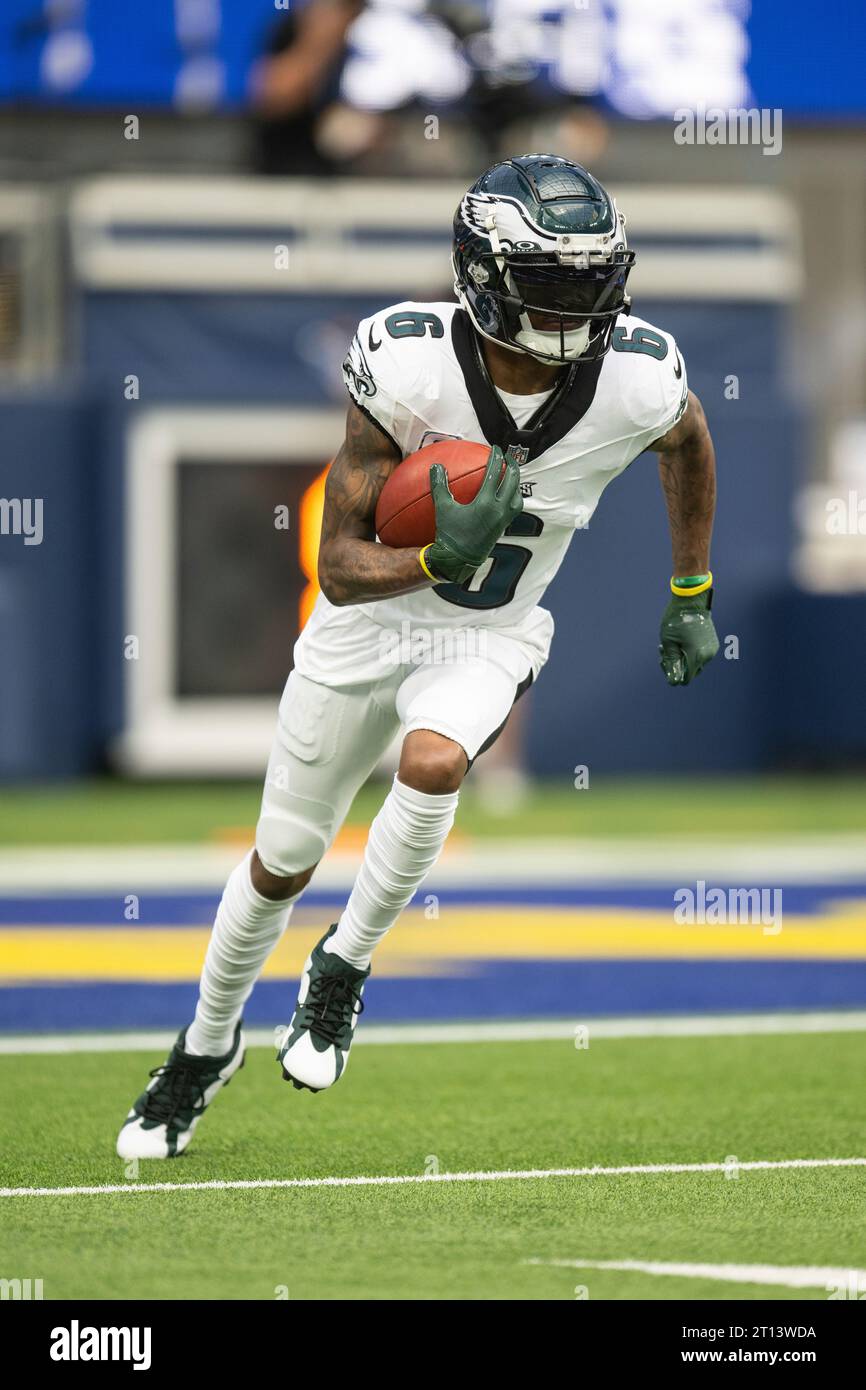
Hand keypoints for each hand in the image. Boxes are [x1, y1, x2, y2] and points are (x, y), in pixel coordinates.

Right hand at [424, 446, 522, 584]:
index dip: (496, 458)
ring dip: (516, 482)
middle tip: (508, 456)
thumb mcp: (442, 508)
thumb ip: (439, 485)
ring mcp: (504, 519)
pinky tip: (507, 494)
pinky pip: (515, 508)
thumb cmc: (449, 535)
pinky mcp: (504, 527)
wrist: (458, 560)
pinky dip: (514, 497)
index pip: (494, 474)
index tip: (495, 448)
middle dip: (512, 466)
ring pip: (517, 495)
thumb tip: (436, 466)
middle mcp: (499, 510)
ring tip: (512, 473)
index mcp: (485, 503)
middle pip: (512, 482)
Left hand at [659, 588, 718, 684]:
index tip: (665, 661)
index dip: (673, 675)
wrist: (691, 602)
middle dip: (676, 665)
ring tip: (670, 644)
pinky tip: (681, 641)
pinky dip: (690, 652)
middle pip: (690, 672)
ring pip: (695, 663)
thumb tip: (674, 681)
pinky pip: (701, 655)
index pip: (685, 679)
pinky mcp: (713, 644)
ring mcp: (712, 649)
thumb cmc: (676, 621)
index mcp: (696, 656)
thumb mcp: (668, 642)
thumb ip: (671, 662)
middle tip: (663, 652)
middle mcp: (707, 655)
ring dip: (682, 658)